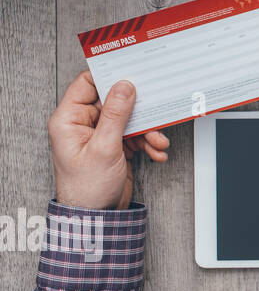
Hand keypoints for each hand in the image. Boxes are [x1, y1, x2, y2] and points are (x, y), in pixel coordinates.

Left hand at [47, 72, 169, 210]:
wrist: (97, 216)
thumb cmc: (87, 188)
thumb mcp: (104, 148)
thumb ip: (116, 115)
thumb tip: (124, 87)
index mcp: (69, 120)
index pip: (87, 84)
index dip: (109, 77)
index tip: (131, 73)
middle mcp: (84, 124)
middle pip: (114, 101)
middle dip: (138, 110)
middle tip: (154, 109)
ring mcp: (100, 135)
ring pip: (130, 119)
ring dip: (148, 130)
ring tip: (157, 141)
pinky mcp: (115, 145)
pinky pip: (135, 134)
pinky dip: (148, 142)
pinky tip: (155, 151)